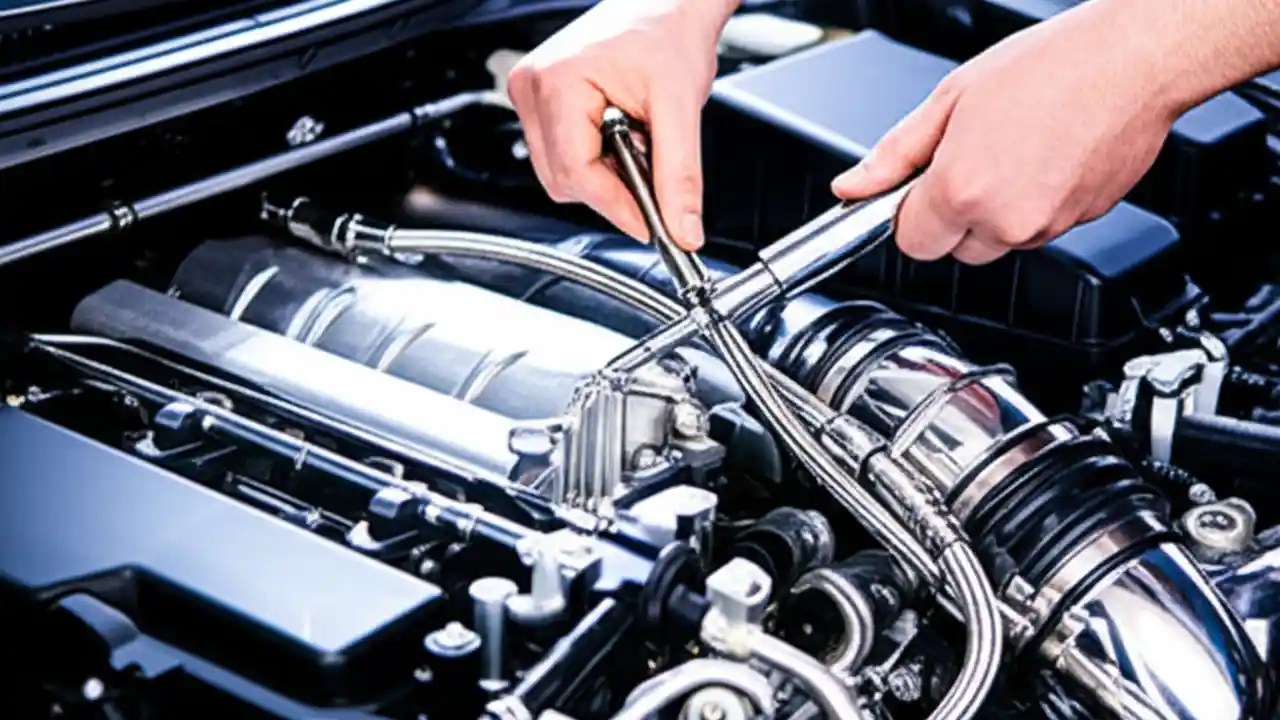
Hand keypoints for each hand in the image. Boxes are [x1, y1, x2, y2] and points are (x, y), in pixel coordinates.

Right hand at [507, 0, 737, 250]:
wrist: (668, 4)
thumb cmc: (668, 31)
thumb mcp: (681, 108)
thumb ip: (680, 176)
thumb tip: (682, 230)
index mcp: (557, 83)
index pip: (575, 174)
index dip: (617, 206)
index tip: (652, 223)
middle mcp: (533, 88)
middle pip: (562, 180)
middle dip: (611, 187)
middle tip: (651, 165)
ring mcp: (533, 94)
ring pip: (561, 173)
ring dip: (603, 173)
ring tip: (636, 137)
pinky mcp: (543, 102)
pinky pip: (562, 155)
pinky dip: (596, 159)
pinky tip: (620, 134)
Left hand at [831, 0, 1183, 264]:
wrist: (1133, 59)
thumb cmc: (1051, 67)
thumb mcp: (950, 100)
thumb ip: (894, 154)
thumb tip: (852, 187)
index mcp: (961, 191)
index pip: (910, 243)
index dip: (910, 214)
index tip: (920, 188)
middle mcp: (1005, 220)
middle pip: (954, 250)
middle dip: (954, 215)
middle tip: (972, 159)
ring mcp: (1047, 226)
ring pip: (999, 242)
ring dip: (996, 212)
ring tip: (1014, 150)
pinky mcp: (1082, 223)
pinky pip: (1041, 229)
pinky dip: (1036, 205)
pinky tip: (1046, 158)